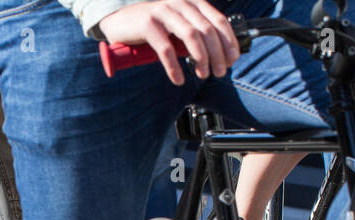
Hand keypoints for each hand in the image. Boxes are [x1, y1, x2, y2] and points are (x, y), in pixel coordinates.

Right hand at [98, 0, 239, 84]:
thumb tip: (219, 55)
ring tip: (203, 74)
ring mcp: (164, 11)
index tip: (233, 59)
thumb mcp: (179, 25)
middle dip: (217, 54)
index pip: (218, 20)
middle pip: (207, 30)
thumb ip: (196, 33)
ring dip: (201, 58)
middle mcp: (181, 3)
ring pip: (191, 36)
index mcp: (193, 2)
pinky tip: (178, 79)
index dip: (229, 41)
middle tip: (221, 72)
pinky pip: (166, 48)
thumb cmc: (153, 27)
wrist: (121, 21)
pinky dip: (174, 67)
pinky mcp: (148, 24)